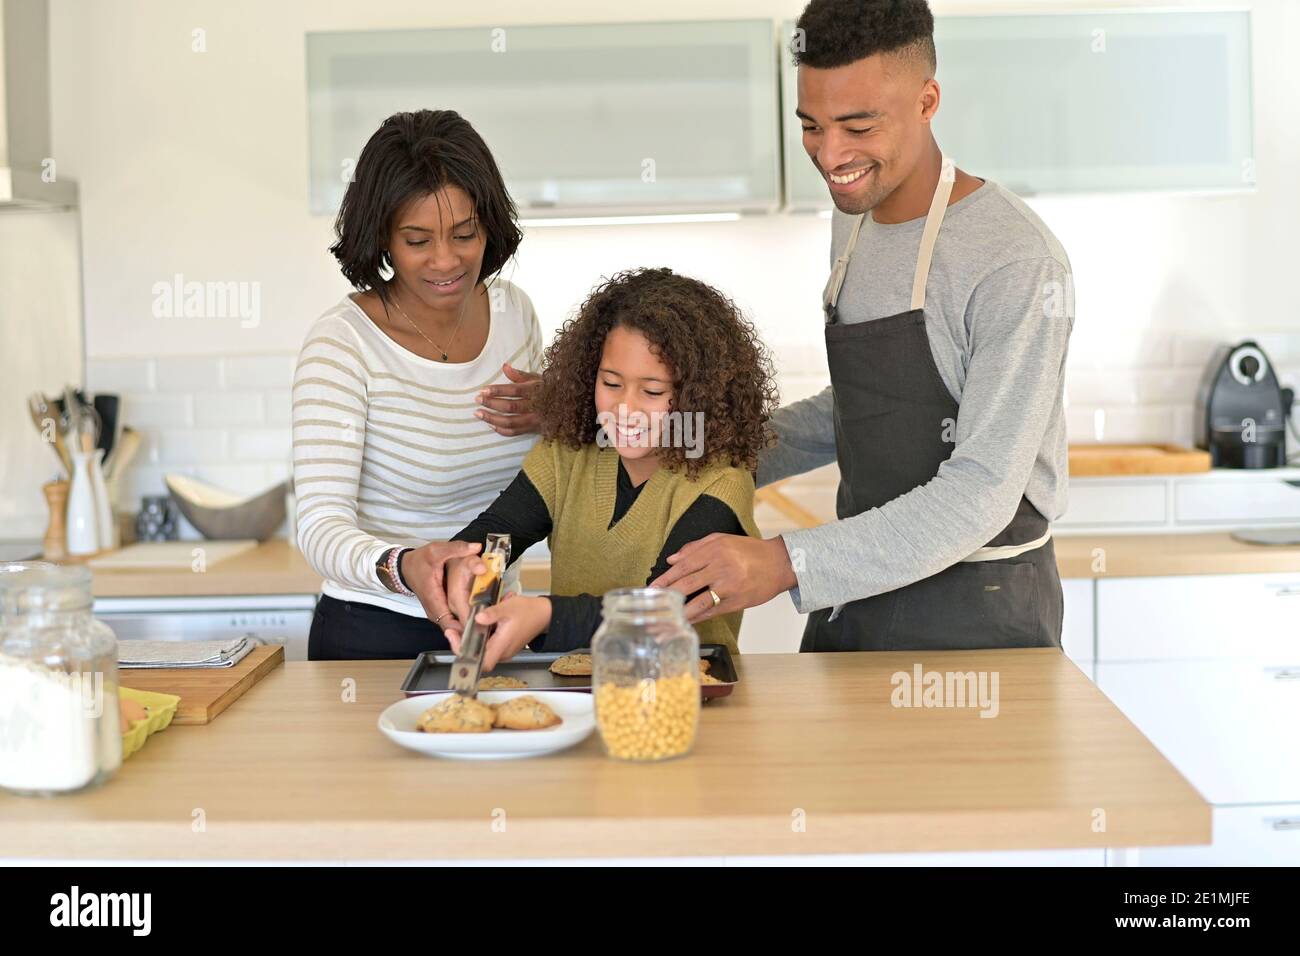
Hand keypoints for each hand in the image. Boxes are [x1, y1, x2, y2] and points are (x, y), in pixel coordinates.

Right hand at [400, 540, 481, 629]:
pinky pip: (453, 621)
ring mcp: (436, 614)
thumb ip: (457, 549)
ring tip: (490, 622)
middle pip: (455, 628)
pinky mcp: (440, 612)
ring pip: (455, 627)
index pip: (450, 623)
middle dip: (473, 627)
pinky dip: (465, 620)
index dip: (466, 627)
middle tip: (493, 623)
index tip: (484, 623)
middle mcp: (434, 611)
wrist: (406, 567)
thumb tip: (476, 547)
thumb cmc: (420, 561)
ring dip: (470, 625)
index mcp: (433, 599)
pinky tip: (481, 615)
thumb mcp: (437, 550)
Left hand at [444, 593, 551, 668]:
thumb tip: (478, 618)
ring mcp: (503, 651)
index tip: (456, 641)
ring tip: (460, 628)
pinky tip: (474, 627)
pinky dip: (478, 639)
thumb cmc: (528, 611)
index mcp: (503, 645)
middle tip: (453, 632)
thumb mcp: (509, 607)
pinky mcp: (504, 647)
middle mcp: (502, 652)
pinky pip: (487, 647)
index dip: (466, 656)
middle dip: (462, 646)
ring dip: (469, 642)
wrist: (544, 614)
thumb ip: (493, 613)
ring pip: (481, 653)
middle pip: (477, 658)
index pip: (482, 662)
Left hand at [476, 362, 541, 435]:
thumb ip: (519, 375)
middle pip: (510, 407)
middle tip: (477, 400)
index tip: (483, 390)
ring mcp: (534, 420)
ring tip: (478, 414)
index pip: (514, 391)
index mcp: (536, 390)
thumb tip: (504, 366)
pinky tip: (491, 425)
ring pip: (510, 422)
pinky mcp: (533, 429)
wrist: (567, 407)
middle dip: (491, 404)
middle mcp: (535, 406)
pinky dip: (501, 430)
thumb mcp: (537, 379)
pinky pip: (515, 432)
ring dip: (492, 419)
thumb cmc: (548, 389)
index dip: (498, 391)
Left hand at [649, 534, 797, 623]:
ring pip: (698, 601)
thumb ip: (695, 547)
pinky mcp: (737, 602)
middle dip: (666, 596)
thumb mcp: (722, 540)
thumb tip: (671, 559)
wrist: (779, 564)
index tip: (651, 589)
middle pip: (686, 583)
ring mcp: (729, 586)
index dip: (665, 579)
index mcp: (714, 550)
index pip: (683, 566)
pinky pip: (712, 611)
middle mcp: (720, 567)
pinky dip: (697, 617)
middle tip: (651, 605)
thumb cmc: (749, 551)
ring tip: (664, 619)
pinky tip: (685, 621)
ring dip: (679, 612)